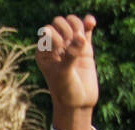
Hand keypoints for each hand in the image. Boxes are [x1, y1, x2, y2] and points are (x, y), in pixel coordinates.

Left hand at [35, 14, 97, 129]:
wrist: (79, 102)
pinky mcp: (84, 47)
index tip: (62, 48)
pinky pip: (85, 29)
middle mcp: (55, 47)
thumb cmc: (65, 91)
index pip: (47, 31)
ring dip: (78, 25)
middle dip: (68, 29)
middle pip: (59, 24)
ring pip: (72, 24)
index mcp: (43, 53)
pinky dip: (88, 22)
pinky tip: (91, 23)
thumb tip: (81, 36)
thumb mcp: (63, 74)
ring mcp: (70, 46)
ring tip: (82, 39)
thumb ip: (70, 56)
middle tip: (73, 43)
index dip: (56, 35)